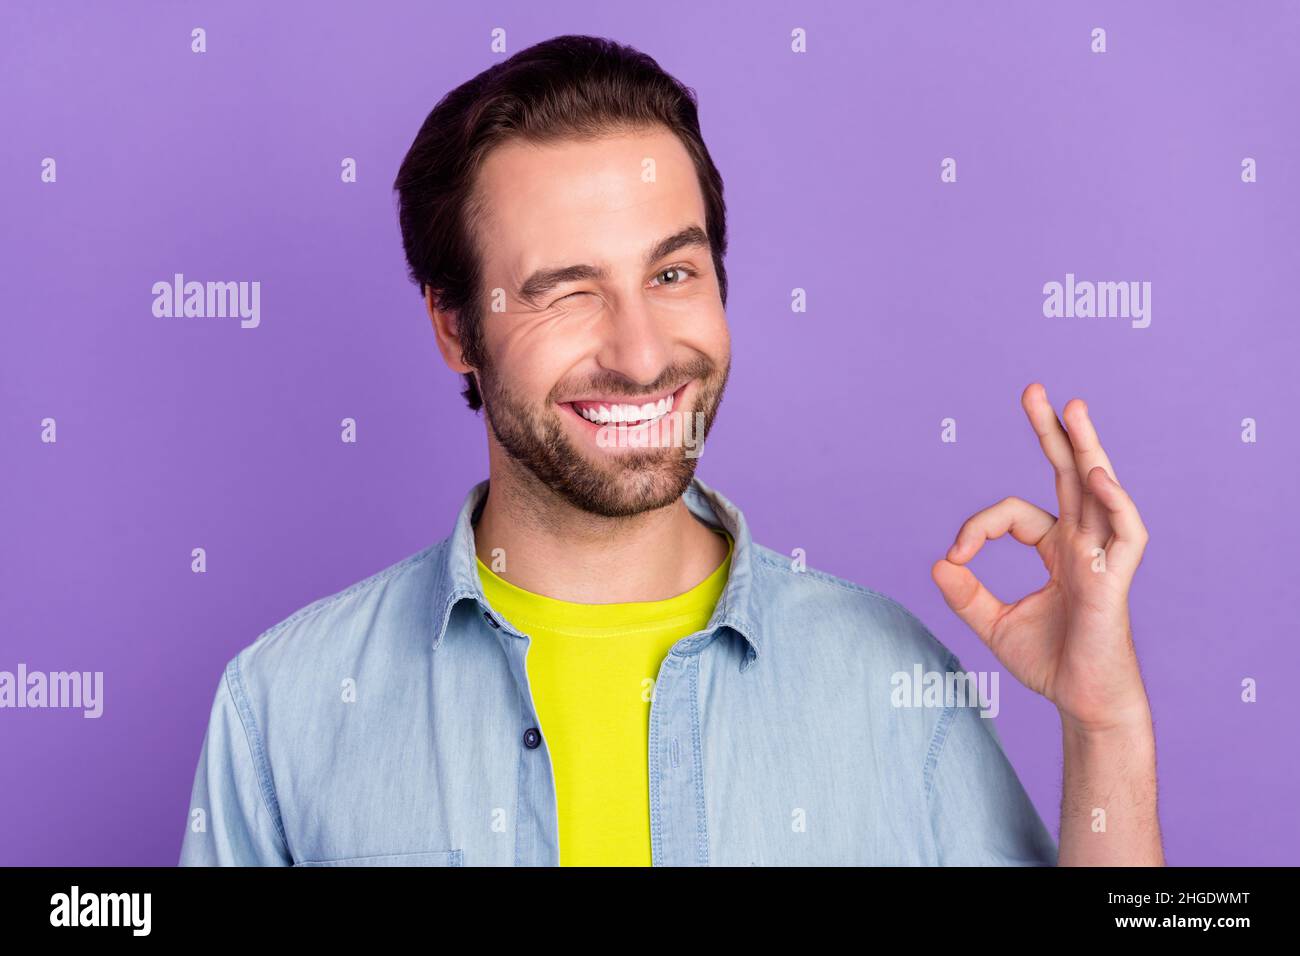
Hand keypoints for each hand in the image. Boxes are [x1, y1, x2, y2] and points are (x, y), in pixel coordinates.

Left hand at [930, 383, 1151, 734]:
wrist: (1083, 704)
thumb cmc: (1050, 663)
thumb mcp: (993, 624)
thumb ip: (965, 594)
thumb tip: (936, 562)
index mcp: (1057, 551)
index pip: (1014, 514)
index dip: (977, 527)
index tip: (954, 557)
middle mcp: (1083, 545)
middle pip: (1070, 474)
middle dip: (1053, 432)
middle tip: (1034, 389)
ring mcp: (1103, 557)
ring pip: (1100, 489)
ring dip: (1087, 447)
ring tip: (1074, 407)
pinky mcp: (1117, 579)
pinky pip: (1126, 531)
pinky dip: (1114, 502)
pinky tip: (1096, 475)